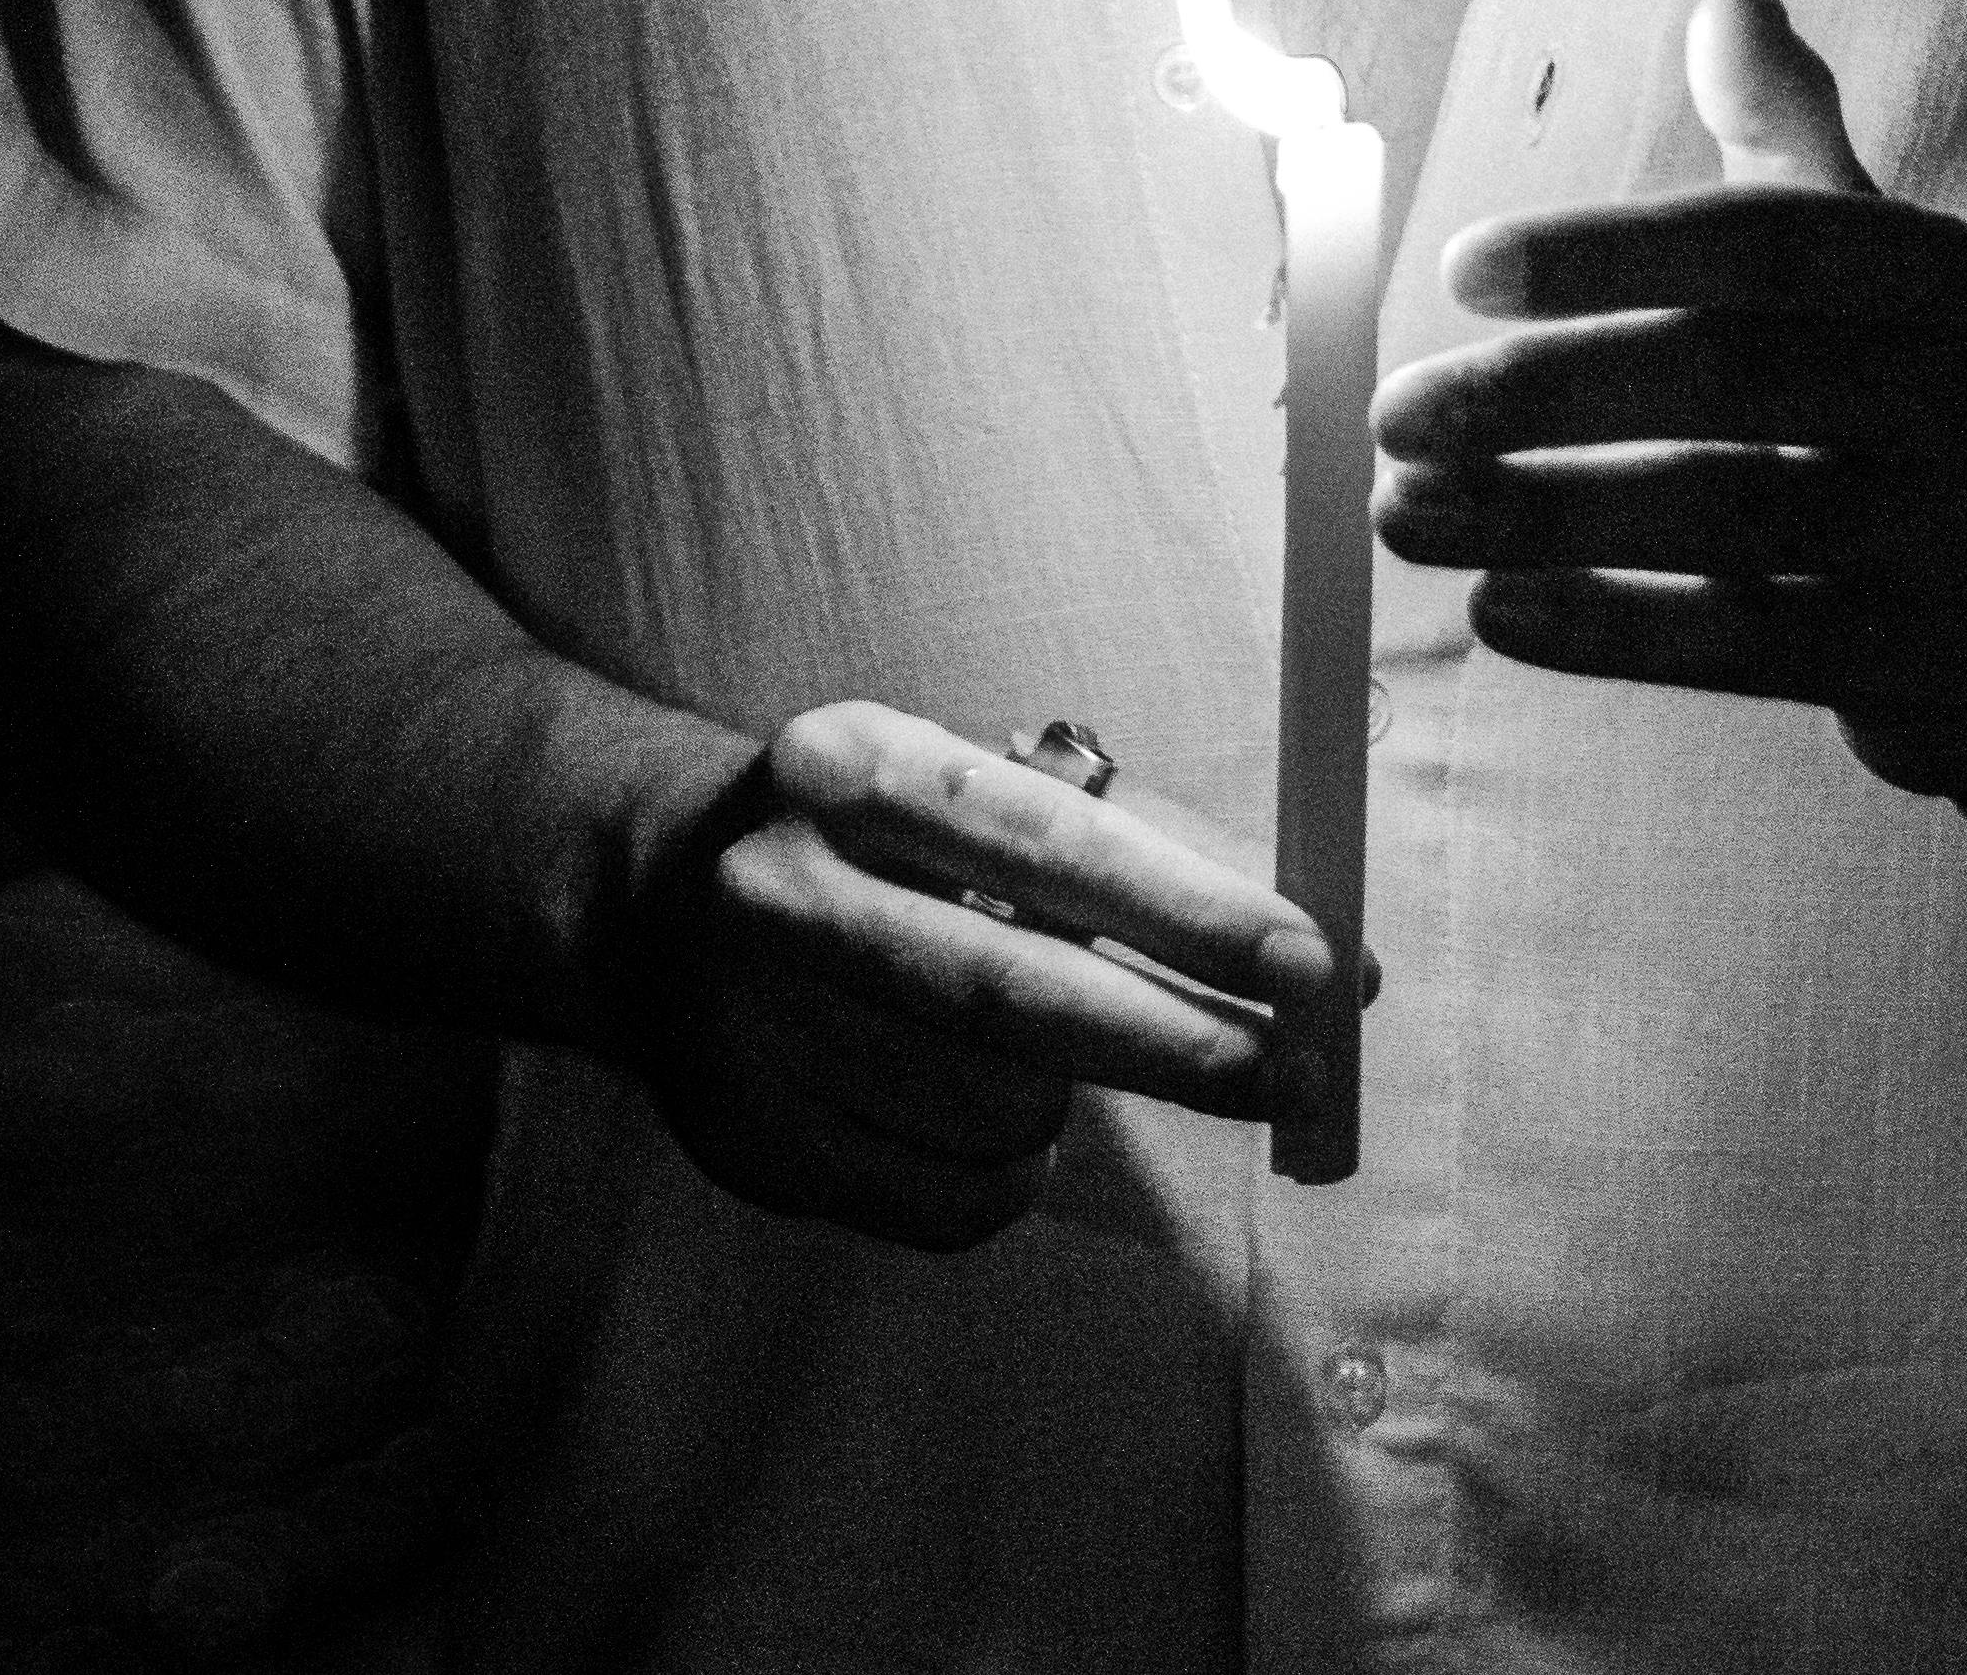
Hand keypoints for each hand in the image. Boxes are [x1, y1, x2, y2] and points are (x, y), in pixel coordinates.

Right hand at [598, 703, 1359, 1253]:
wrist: (645, 896)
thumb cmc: (868, 834)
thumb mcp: (963, 787)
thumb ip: (1134, 859)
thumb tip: (1321, 964)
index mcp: (856, 767)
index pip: (1046, 846)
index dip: (1184, 909)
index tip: (1308, 961)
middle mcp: (788, 891)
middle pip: (1015, 998)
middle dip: (1177, 1042)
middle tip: (1296, 1071)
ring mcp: (752, 1028)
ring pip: (989, 1109)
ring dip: (1068, 1100)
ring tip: (1047, 1052)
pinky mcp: (747, 1140)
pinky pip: (945, 1199)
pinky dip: (1010, 1172)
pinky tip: (986, 1115)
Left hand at [1372, 0, 1966, 809]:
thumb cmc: (1905, 388)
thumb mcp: (1879, 255)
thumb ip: (1790, 130)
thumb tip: (1730, 4)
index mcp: (1933, 273)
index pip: (1762, 246)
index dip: (1608, 254)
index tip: (1459, 266)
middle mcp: (1953, 396)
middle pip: (1724, 383)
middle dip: (1541, 395)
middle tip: (1395, 413)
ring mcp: (1940, 536)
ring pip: (1717, 520)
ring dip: (1542, 517)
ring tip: (1403, 513)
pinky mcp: (1904, 655)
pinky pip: (1740, 646)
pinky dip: (1611, 631)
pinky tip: (1496, 613)